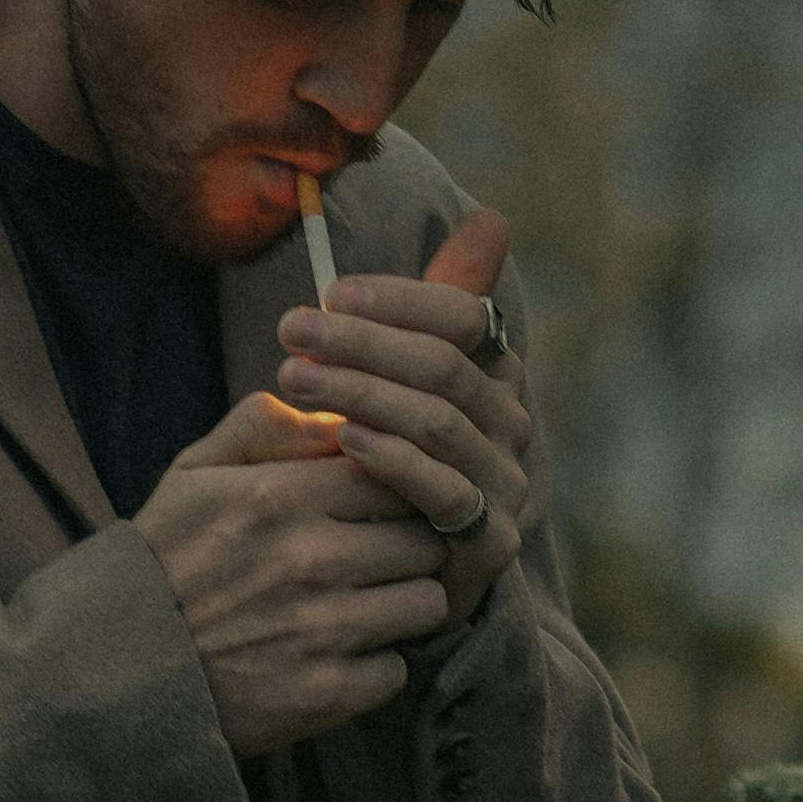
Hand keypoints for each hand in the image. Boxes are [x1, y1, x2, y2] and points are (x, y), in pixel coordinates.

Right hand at [134, 387, 455, 756]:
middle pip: (426, 540)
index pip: (397, 474)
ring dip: (403, 607)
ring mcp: (322, 631)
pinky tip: (340, 659)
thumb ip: (264, 426)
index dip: (395, 490)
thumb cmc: (161, 563)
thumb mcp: (193, 475)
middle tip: (379, 563)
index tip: (375, 508)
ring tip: (365, 610)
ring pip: (427, 604)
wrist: (114, 671)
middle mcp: (311, 560)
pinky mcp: (325, 694)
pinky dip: (376, 669)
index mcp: (281, 496)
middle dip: (409, 548)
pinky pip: (396, 671)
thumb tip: (336, 414)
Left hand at [268, 205, 525, 627]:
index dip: (399, 298)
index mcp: (495, 375)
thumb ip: (430, 308)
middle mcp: (511, 425)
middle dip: (363, 341)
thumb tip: (493, 219)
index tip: (330, 291)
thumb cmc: (382, 467)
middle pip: (444, 365)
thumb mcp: (398, 380)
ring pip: (439, 421)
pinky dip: (391, 459)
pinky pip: (443, 491)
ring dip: (362, 392)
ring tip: (294, 378)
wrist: (389, 582)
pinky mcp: (490, 542)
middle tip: (291, 330)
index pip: (464, 316)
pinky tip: (341, 440)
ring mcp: (505, 485)